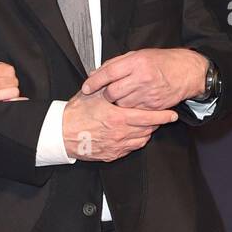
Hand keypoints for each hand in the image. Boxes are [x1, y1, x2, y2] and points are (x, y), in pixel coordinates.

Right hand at [63, 89, 177, 161]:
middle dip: (156, 123)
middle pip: (148, 130)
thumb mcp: (93, 94)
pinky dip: (135, 142)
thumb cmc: (75, 114)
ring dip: (146, 133)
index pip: (149, 117)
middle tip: (160, 117)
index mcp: (117, 117)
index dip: (163, 116)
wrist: (61, 134)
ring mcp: (116, 146)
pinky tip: (133, 135)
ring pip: (141, 140)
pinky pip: (130, 149)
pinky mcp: (111, 155)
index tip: (171, 113)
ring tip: (145, 125)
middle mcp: (120, 134)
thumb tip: (121, 77)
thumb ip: (109, 86)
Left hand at [80, 48, 208, 110]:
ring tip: (124, 95)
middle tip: (107, 93)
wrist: (186, 72)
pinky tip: (134, 101)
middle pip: (112, 93)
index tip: (86, 87)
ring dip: (118, 103)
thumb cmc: (162, 62)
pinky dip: (130, 108)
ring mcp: (148, 94)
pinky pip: (134, 111)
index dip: (94, 82)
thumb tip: (95, 73)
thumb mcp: (138, 55)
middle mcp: (141, 78)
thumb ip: (116, 64)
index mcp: (136, 62)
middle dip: (106, 95)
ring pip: (121, 104)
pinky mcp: (153, 106)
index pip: (108, 73)